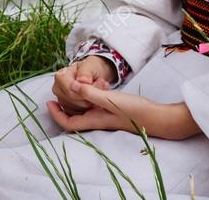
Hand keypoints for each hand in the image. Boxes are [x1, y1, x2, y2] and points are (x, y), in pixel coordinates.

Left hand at [48, 85, 201, 140]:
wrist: (160, 118)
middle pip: (75, 116)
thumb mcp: (110, 99)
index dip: (56, 115)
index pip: (68, 122)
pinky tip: (97, 86)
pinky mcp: (115, 112)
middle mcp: (98, 121)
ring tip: (77, 85)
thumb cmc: (135, 110)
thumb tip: (71, 86)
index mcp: (94, 120)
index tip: (48, 103)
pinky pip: (96, 106)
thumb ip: (90, 93)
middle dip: (65, 105)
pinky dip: (92, 96)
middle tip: (61, 90)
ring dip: (79, 99)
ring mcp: (107, 117)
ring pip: (85, 110)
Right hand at [51, 56, 113, 114]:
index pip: (65, 86)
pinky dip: (89, 110)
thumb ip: (86, 72)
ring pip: (74, 108)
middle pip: (70, 99)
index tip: (90, 87)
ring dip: (90, 102)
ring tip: (99, 92)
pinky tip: (96, 101)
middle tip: (101, 87)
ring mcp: (62, 100)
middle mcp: (58, 88)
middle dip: (87, 96)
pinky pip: (77, 115)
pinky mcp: (69, 109)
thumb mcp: (91, 65)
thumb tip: (82, 80)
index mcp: (61, 75)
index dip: (78, 89)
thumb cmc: (92, 69)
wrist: (95, 76)